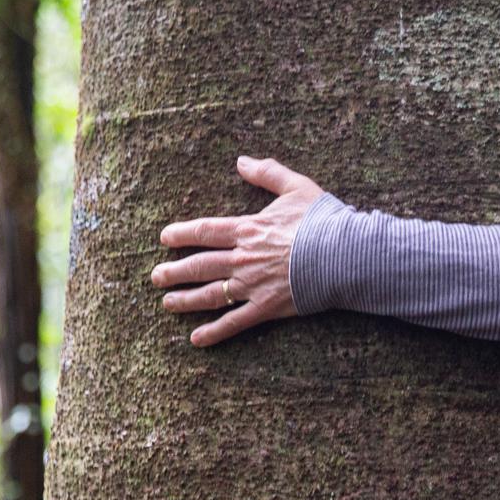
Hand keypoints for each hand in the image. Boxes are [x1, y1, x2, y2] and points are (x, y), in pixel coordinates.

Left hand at [150, 156, 323, 346]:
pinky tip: (196, 339)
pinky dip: (214, 331)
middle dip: (174, 271)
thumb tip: (242, 161)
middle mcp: (243, 258)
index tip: (164, 238)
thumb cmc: (323, 220)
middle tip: (155, 277)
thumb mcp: (296, 187)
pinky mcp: (266, 307)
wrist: (344, 254)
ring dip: (185, 300)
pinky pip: (234, 322)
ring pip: (210, 294)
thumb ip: (268, 173)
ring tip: (167, 303)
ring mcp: (252, 285)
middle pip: (200, 265)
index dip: (182, 234)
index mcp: (248, 229)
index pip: (205, 231)